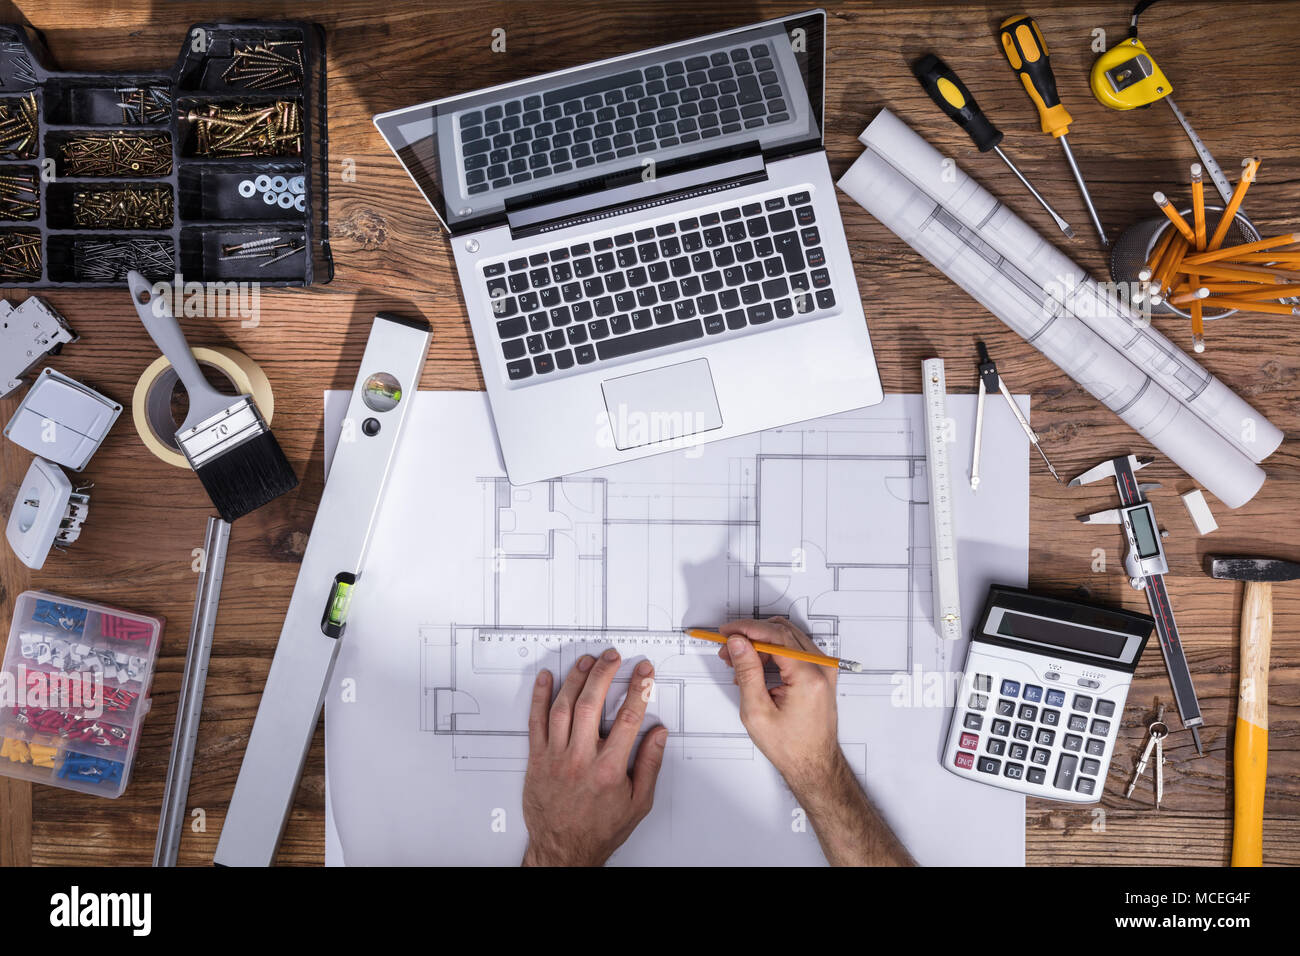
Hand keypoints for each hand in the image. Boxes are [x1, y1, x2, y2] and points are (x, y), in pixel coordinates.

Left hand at [521, 649, 667, 865]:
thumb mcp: (638, 804)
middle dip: (604, 673)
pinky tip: (546, 679)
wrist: (563, 851)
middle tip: (613, 657)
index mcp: (609, 770)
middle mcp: (580, 759)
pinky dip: (539, 697)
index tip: (644, 672)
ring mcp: (556, 757)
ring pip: (564, 707)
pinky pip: (535, 722)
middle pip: (593, 703)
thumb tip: (658, 734)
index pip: (628, 717)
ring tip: (586, 661)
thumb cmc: (599, 830)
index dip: (638, 689)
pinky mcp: (537, 759)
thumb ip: (649, 765)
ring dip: (575, 679)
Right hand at [717, 618, 840, 792]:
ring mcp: (824, 669)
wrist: (814, 764)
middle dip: (750, 636)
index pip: (774, 635)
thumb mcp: (757, 711)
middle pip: (781, 632)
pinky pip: (795, 649)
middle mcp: (821, 668)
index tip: (727, 632)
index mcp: (808, 677)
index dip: (746, 629)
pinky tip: (755, 665)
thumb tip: (738, 643)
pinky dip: (773, 651)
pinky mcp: (821, 672)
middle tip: (728, 649)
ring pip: (787, 637)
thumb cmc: (790, 746)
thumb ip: (747, 671)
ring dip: (760, 643)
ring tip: (738, 661)